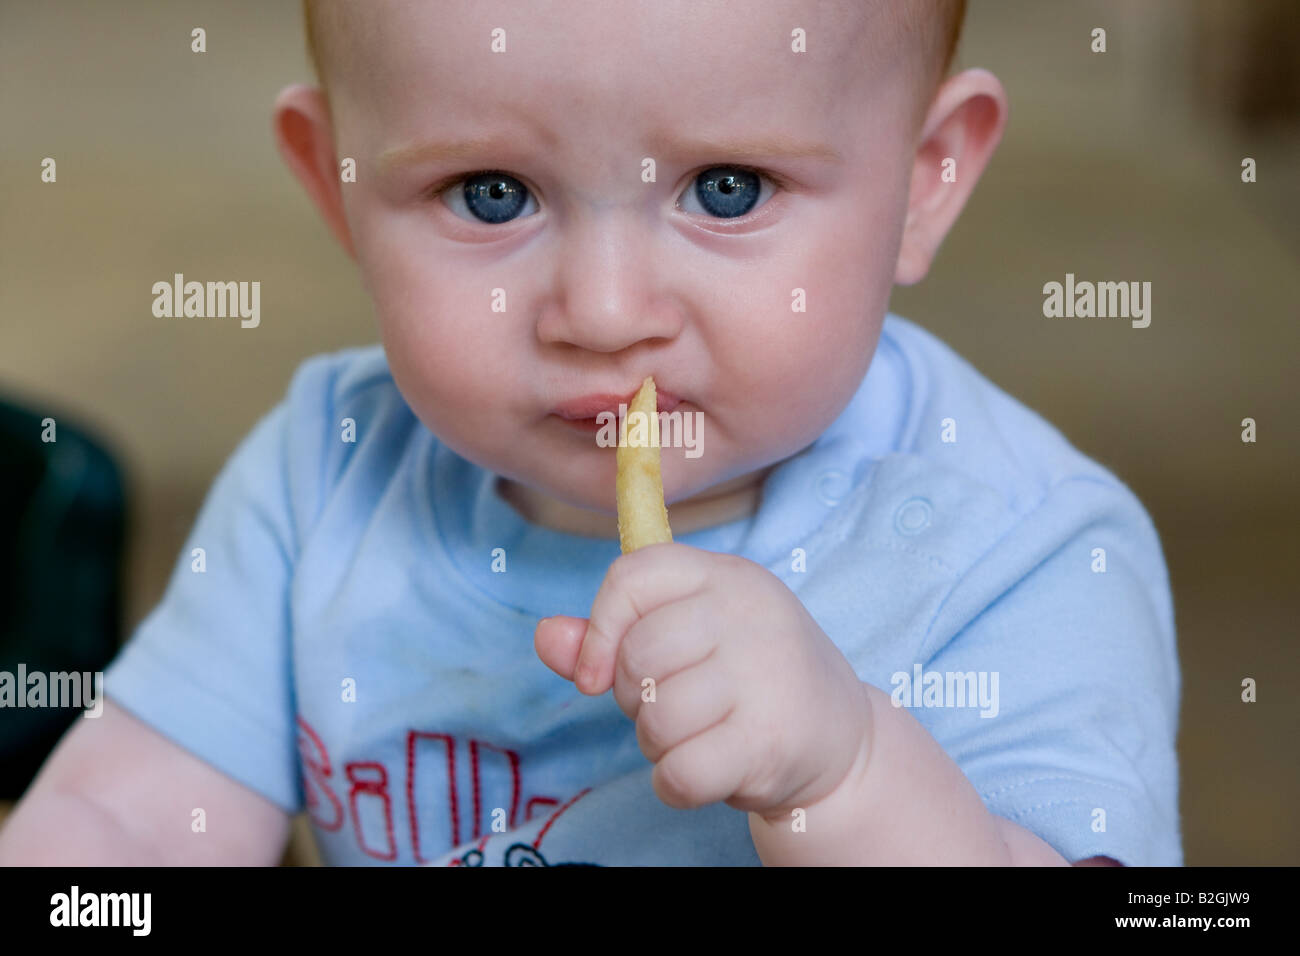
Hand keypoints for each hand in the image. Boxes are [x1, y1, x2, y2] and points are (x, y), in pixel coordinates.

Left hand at [534, 542, 871, 818]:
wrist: (838, 737)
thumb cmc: (745, 679)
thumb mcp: (687, 637)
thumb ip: (612, 636)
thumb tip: (546, 638)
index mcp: (726, 576)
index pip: (633, 575)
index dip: (600, 627)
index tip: (597, 673)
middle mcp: (751, 614)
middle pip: (638, 654)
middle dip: (632, 697)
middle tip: (667, 707)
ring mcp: (767, 676)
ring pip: (657, 718)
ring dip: (657, 743)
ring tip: (695, 735)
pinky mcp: (772, 740)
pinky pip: (680, 772)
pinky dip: (676, 784)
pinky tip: (707, 770)